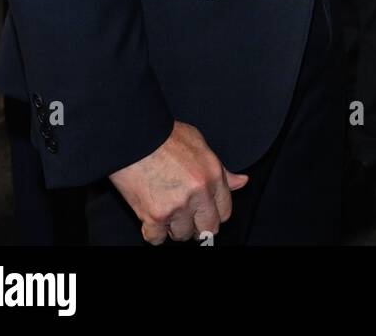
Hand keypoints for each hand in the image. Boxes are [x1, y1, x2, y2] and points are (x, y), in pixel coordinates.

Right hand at [108, 120, 248, 243]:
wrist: (135, 136)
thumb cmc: (164, 136)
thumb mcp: (199, 144)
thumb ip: (221, 169)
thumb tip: (241, 182)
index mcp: (212, 175)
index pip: (224, 211)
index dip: (213, 213)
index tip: (203, 212)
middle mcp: (199, 193)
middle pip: (207, 229)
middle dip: (196, 225)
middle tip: (184, 215)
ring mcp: (178, 206)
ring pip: (182, 235)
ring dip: (173, 227)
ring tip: (165, 208)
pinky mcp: (155, 216)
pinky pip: (156, 239)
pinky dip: (152, 232)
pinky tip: (149, 216)